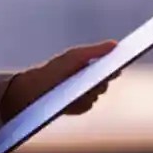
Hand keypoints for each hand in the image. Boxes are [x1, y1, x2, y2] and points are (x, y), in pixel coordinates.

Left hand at [3, 40, 118, 116]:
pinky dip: (81, 102)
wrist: (30, 90)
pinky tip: (72, 100)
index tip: (121, 62)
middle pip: (105, 81)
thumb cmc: (53, 69)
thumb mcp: (73, 57)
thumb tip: (115, 44)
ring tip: (81, 88)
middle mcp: (89, 81)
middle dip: (102, 79)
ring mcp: (83, 96)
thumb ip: (94, 51)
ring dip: (91, 92)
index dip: (116, 64)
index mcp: (90, 66)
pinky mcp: (77, 108)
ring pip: (97, 95)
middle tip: (101, 77)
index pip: (110, 65)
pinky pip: (87, 106)